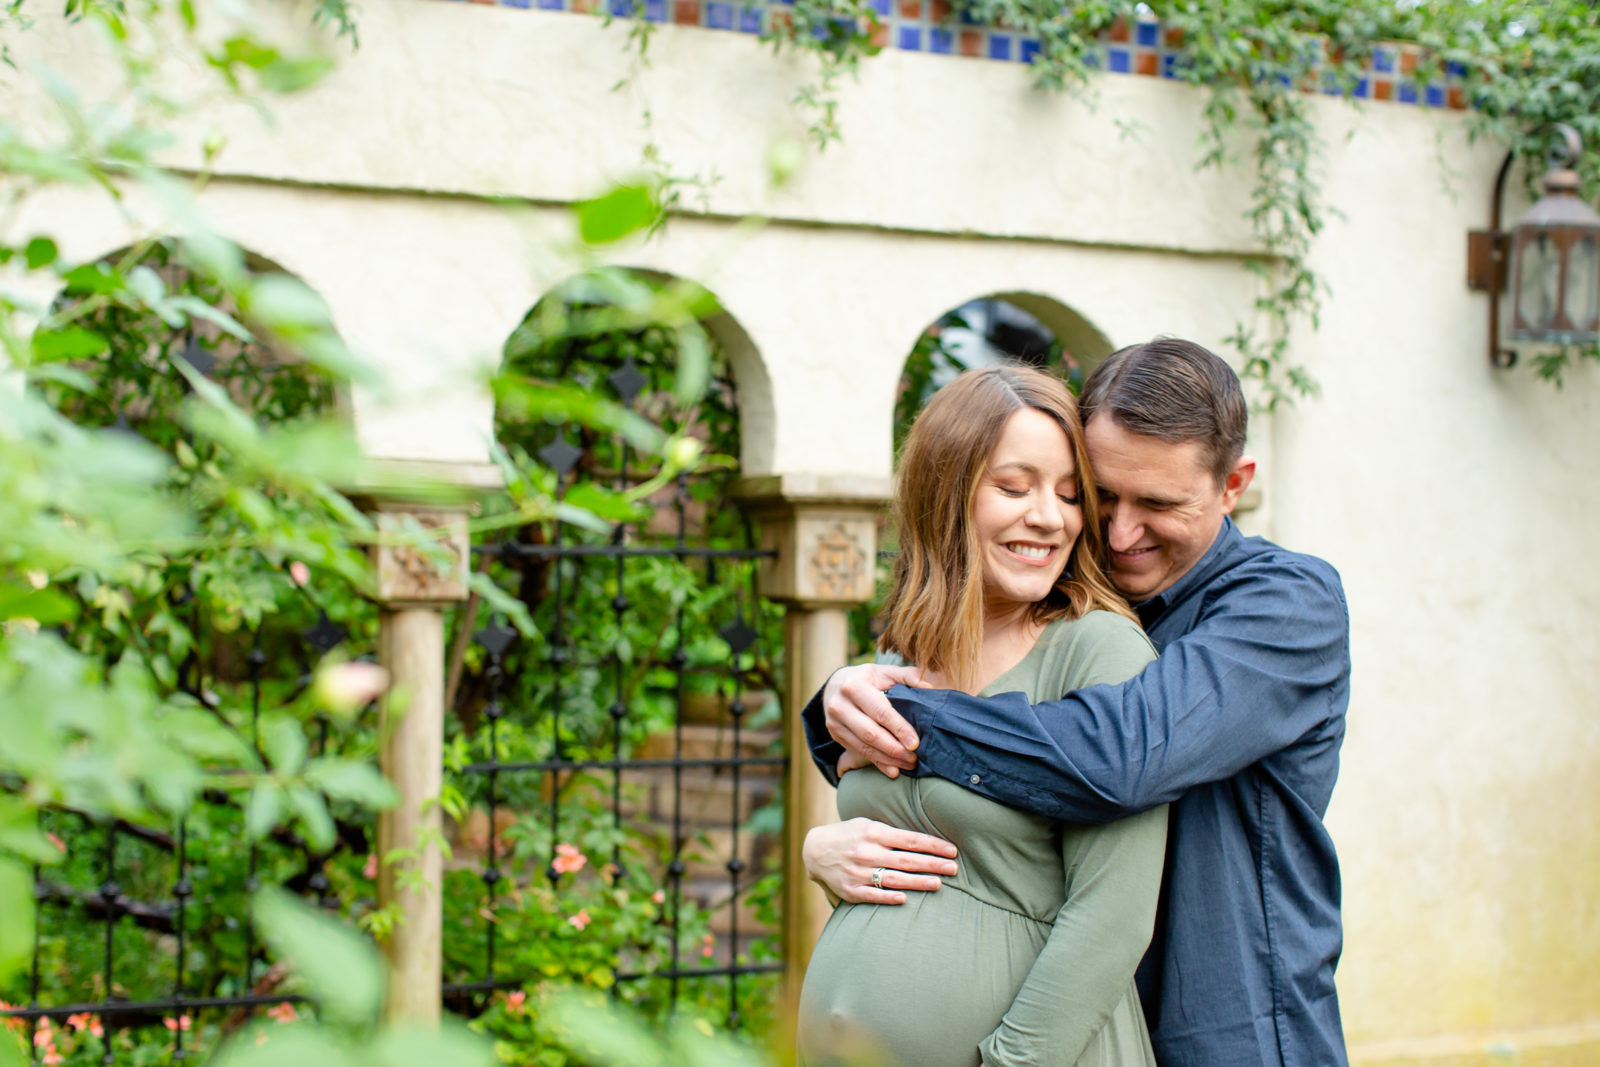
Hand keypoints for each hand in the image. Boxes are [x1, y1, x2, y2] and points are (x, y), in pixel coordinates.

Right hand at [802, 818, 957, 904]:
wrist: (815, 850)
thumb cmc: (849, 834)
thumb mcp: (868, 824)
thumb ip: (891, 832)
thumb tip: (923, 841)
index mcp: (874, 832)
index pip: (910, 839)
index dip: (933, 845)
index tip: (952, 850)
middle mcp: (867, 852)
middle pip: (907, 860)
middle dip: (933, 864)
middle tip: (954, 868)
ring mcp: (859, 872)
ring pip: (895, 879)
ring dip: (919, 882)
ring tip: (939, 883)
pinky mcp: (852, 890)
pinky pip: (874, 895)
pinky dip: (890, 897)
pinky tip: (906, 899)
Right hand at [823, 663, 925, 777]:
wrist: (833, 685)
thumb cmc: (867, 679)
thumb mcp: (885, 672)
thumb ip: (907, 676)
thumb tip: (929, 686)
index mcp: (854, 686)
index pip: (880, 712)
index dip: (899, 728)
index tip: (915, 743)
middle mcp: (840, 705)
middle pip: (870, 733)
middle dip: (894, 749)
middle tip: (914, 758)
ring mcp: (834, 722)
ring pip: (864, 747)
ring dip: (888, 759)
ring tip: (909, 764)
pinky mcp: (835, 735)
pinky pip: (858, 752)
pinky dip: (878, 762)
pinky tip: (894, 769)